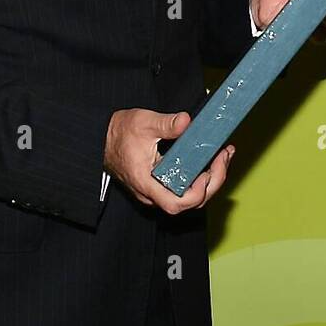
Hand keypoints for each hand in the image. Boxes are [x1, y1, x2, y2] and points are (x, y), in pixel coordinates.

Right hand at [103, 108, 234, 213]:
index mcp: (146, 183)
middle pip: (188, 203)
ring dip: (210, 179)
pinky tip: (209, 158)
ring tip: (222, 155)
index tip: (208, 170)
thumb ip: (166, 123)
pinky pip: (184, 188)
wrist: (101, 138)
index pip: (175, 204)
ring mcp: (156, 191)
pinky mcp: (160, 185)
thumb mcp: (143, 122)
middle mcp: (152, 193)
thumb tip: (186, 121)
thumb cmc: (119, 133)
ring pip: (189, 196)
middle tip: (224, 156)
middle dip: (212, 181)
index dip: (196, 193)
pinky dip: (200, 176)